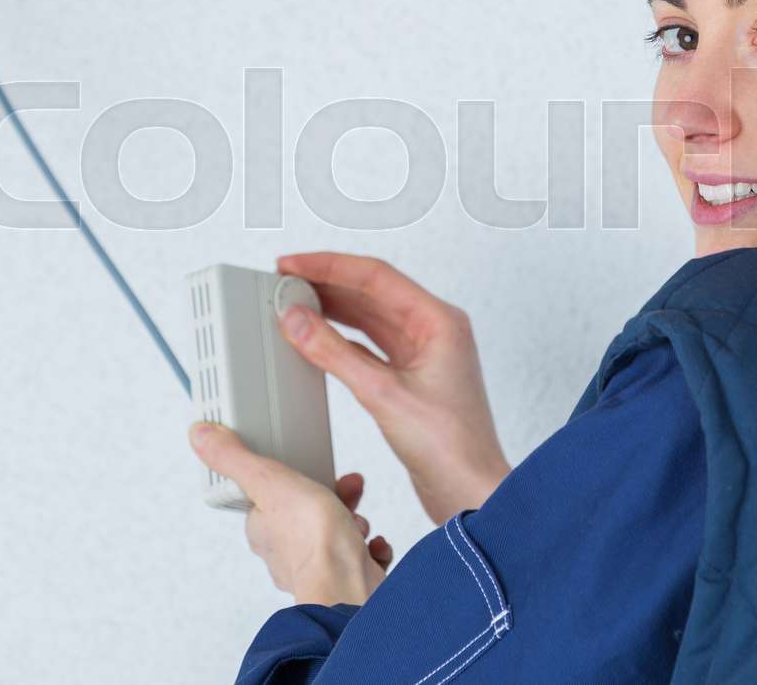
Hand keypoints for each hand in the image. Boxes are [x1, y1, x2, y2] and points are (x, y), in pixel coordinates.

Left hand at [189, 422, 391, 605]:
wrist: (348, 583)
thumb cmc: (311, 540)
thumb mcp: (269, 481)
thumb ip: (236, 458)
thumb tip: (199, 435)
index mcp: (262, 528)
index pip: (272, 494)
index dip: (296, 477)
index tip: (312, 468)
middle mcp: (284, 551)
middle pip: (309, 511)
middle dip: (335, 496)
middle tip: (347, 487)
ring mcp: (315, 566)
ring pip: (336, 533)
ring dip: (353, 520)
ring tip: (358, 521)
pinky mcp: (343, 579)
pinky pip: (358, 557)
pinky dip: (368, 547)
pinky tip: (370, 544)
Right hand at [275, 252, 512, 524]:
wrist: (472, 493)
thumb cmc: (450, 447)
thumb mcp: (383, 395)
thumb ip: (335, 355)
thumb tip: (297, 320)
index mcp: (440, 321)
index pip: (377, 276)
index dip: (330, 266)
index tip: (292, 264)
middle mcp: (434, 331)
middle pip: (372, 293)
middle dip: (327, 285)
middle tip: (284, 282)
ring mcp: (424, 354)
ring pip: (370, 318)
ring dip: (332, 311)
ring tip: (293, 304)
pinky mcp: (412, 379)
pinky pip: (370, 346)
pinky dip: (341, 341)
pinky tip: (316, 339)